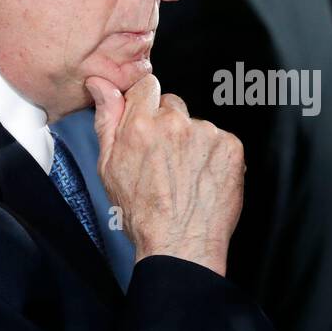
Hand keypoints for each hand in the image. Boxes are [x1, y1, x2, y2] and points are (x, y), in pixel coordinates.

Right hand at [85, 74, 243, 275]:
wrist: (181, 245)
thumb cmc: (142, 214)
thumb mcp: (109, 167)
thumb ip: (107, 119)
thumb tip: (100, 85)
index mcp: (141, 124)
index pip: (147, 86)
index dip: (146, 104)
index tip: (148, 123)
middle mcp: (175, 123)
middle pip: (173, 106)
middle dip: (168, 126)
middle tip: (165, 161)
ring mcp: (206, 133)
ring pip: (197, 125)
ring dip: (192, 142)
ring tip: (185, 176)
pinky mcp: (230, 146)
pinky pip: (220, 141)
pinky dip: (214, 156)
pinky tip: (203, 179)